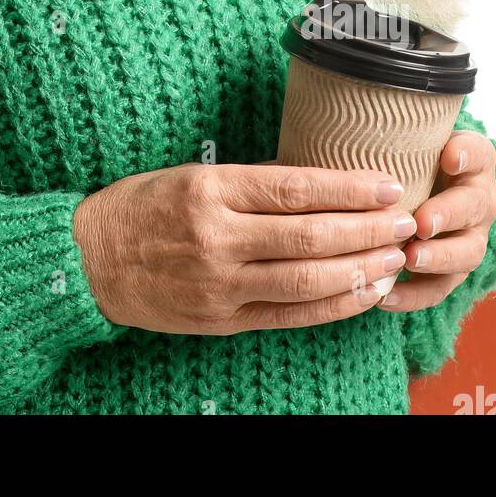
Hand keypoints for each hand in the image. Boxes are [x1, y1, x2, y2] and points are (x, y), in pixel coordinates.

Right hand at [72, 162, 418, 334]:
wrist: (88, 261)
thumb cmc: (141, 207)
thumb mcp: (190, 176)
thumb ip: (249, 184)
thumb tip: (317, 183)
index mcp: (209, 191)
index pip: (295, 187)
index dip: (348, 189)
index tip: (387, 184)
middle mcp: (217, 238)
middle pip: (310, 235)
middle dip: (368, 229)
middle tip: (407, 220)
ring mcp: (220, 284)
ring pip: (307, 279)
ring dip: (361, 269)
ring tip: (396, 256)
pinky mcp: (221, 321)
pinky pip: (289, 315)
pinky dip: (333, 305)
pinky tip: (363, 292)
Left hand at [376, 130, 495, 311]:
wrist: (416, 187)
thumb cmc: (401, 156)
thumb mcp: (402, 139)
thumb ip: (391, 132)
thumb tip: (346, 120)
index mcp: (471, 161)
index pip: (478, 153)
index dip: (466, 155)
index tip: (447, 157)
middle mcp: (477, 199)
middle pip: (474, 207)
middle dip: (448, 216)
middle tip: (421, 222)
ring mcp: (469, 237)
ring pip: (466, 253)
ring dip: (438, 258)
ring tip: (409, 259)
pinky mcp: (451, 271)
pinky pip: (439, 288)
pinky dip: (413, 295)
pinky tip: (385, 296)